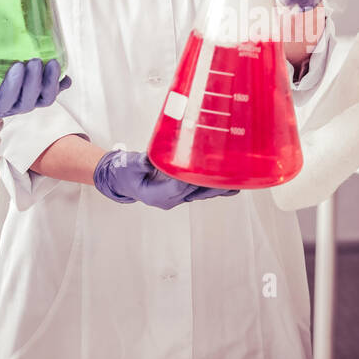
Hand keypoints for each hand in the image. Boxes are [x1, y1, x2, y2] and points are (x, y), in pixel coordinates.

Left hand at [0, 58, 70, 117]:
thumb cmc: (2, 84)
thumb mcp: (24, 82)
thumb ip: (44, 80)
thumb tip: (67, 79)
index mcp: (28, 100)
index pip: (46, 98)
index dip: (52, 84)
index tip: (54, 63)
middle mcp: (13, 106)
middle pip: (28, 101)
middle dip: (33, 82)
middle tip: (35, 61)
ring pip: (6, 102)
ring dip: (13, 85)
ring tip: (17, 66)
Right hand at [93, 150, 238, 209]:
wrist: (121, 179)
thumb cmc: (124, 173)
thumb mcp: (129, 166)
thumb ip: (141, 163)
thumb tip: (150, 159)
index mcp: (156, 196)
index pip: (178, 187)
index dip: (191, 178)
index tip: (204, 169)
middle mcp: (169, 199)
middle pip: (195, 192)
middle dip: (213, 186)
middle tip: (232, 179)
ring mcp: (176, 196)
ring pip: (200, 192)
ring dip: (217, 187)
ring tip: (237, 181)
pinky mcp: (180, 190)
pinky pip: (199, 188)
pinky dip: (212, 184)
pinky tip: (227, 181)